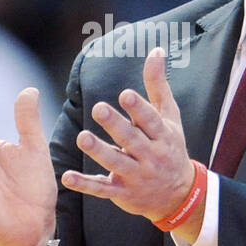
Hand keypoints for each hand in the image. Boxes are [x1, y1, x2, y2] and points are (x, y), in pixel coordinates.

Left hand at [61, 48, 195, 222]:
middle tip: (98, 109)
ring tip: (82, 137)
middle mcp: (150, 156)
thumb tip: (156, 50)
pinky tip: (67, 177)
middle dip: (116, 125)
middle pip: (132, 140)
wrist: (178, 196)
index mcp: (162, 136)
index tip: (125, 94)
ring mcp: (136, 176)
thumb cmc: (170, 147)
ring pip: (116, 164)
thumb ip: (158, 84)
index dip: (139, 109)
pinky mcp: (122, 193)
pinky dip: (84, 185)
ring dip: (99, 151)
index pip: (151, 121)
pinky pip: (102, 189)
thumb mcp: (170, 116)